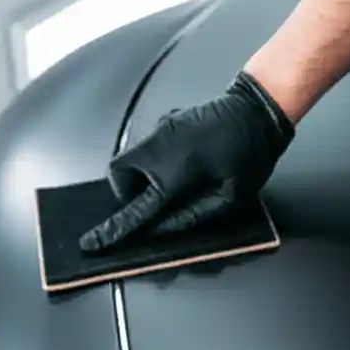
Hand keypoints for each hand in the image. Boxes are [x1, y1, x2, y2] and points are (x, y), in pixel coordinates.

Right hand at [78, 72, 294, 252]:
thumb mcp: (230, 197)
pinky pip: (147, 146)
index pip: (136, 210)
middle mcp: (159, 149)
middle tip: (154, 200)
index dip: (113, 231)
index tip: (92, 243)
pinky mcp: (165, 121)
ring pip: (130, 159)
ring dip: (142, 175)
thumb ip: (193, 217)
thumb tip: (165, 229)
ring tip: (175, 179)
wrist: (257, 106)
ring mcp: (159, 130)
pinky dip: (155, 160)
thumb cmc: (251, 151)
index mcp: (175, 174)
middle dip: (128, 193)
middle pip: (119, 177)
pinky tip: (186, 161)